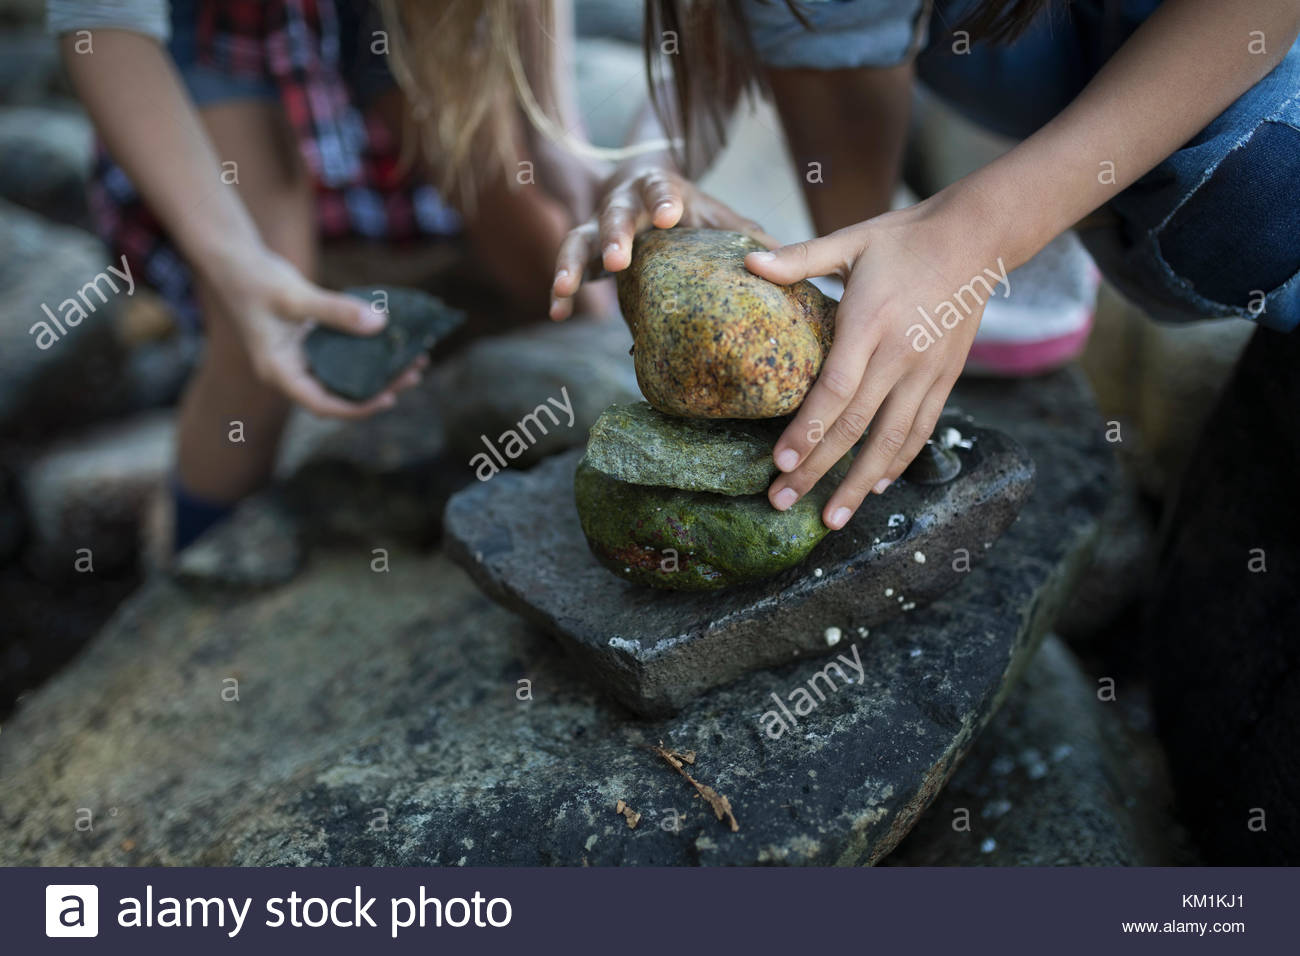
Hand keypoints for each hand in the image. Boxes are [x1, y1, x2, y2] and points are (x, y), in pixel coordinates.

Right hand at [206, 249, 426, 418]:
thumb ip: (336, 311)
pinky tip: (393, 340)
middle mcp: (293, 372)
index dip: (357, 407)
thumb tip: (380, 324)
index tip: (390, 397)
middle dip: (379, 387)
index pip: (322, 404)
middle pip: (341, 392)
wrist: (237, 262)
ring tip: (414, 360)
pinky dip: (368, 350)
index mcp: (280, 373)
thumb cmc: (255, 281)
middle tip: (414, 373)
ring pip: (346, 374)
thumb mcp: (295, 297)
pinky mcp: (312, 343)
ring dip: (378, 370)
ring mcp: (303, 358)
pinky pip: (345, 354)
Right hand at [549, 165, 777, 319]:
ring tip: (565, 289)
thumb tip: (797, 267)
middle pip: (614, 213)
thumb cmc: (691, 213)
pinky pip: (569, 265)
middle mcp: (624, 202)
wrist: (648, 192)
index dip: (660, 200)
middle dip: (614, 235)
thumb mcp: (719, 219)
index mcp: (662, 190)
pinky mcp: (585, 248)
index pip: (660, 189)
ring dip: (572, 263)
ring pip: (578, 236)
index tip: (667, 215)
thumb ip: (749, 238)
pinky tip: (558, 312)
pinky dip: (562, 288)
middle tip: (618, 260)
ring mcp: (598, 224)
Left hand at [746, 194, 1003, 528]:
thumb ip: (800, 258)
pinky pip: (919, 430)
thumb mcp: (851, 240)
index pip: (835, 389)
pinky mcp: (946, 379)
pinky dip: (897, 463)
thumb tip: (748, 263)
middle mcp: (902, 355)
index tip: (779, 462)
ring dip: (859, 484)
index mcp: (871, 322)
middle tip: (782, 502)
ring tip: (831, 519)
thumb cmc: (904, 239)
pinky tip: (874, 488)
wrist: (976, 238)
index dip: (808, 430)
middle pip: (857, 426)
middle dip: (818, 470)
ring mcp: (928, 372)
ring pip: (891, 440)